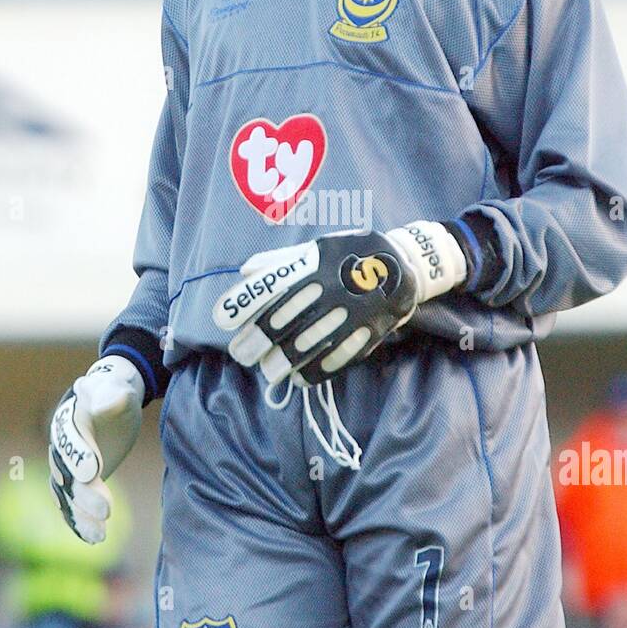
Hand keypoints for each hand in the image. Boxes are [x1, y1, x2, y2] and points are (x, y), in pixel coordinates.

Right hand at [48, 356, 143, 542]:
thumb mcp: (116, 386)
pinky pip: (72, 507)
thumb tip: (109, 402)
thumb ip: (111, 393)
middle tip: (107, 510)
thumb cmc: (114, 391)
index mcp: (68, 421)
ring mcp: (66, 469)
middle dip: (85, 494)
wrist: (109, 400)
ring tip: (100, 534)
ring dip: (81, 516)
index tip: (93, 470)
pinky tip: (95, 539)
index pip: (69, 441)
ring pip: (68, 496)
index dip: (79, 456)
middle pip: (67, 475)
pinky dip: (81, 523)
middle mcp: (61, 449)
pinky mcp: (77, 484)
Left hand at [213, 222, 465, 386]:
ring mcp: (351, 311)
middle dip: (257, 341)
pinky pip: (337, 357)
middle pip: (285, 320)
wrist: (404, 265)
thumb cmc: (350, 256)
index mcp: (316, 264)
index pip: (272, 286)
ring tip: (267, 372)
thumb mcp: (319, 248)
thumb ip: (282, 261)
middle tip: (241, 354)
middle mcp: (331, 288)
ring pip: (308, 344)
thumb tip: (245, 271)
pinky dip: (315, 372)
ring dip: (282, 361)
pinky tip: (298, 379)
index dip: (244, 304)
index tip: (222, 321)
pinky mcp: (369, 331)